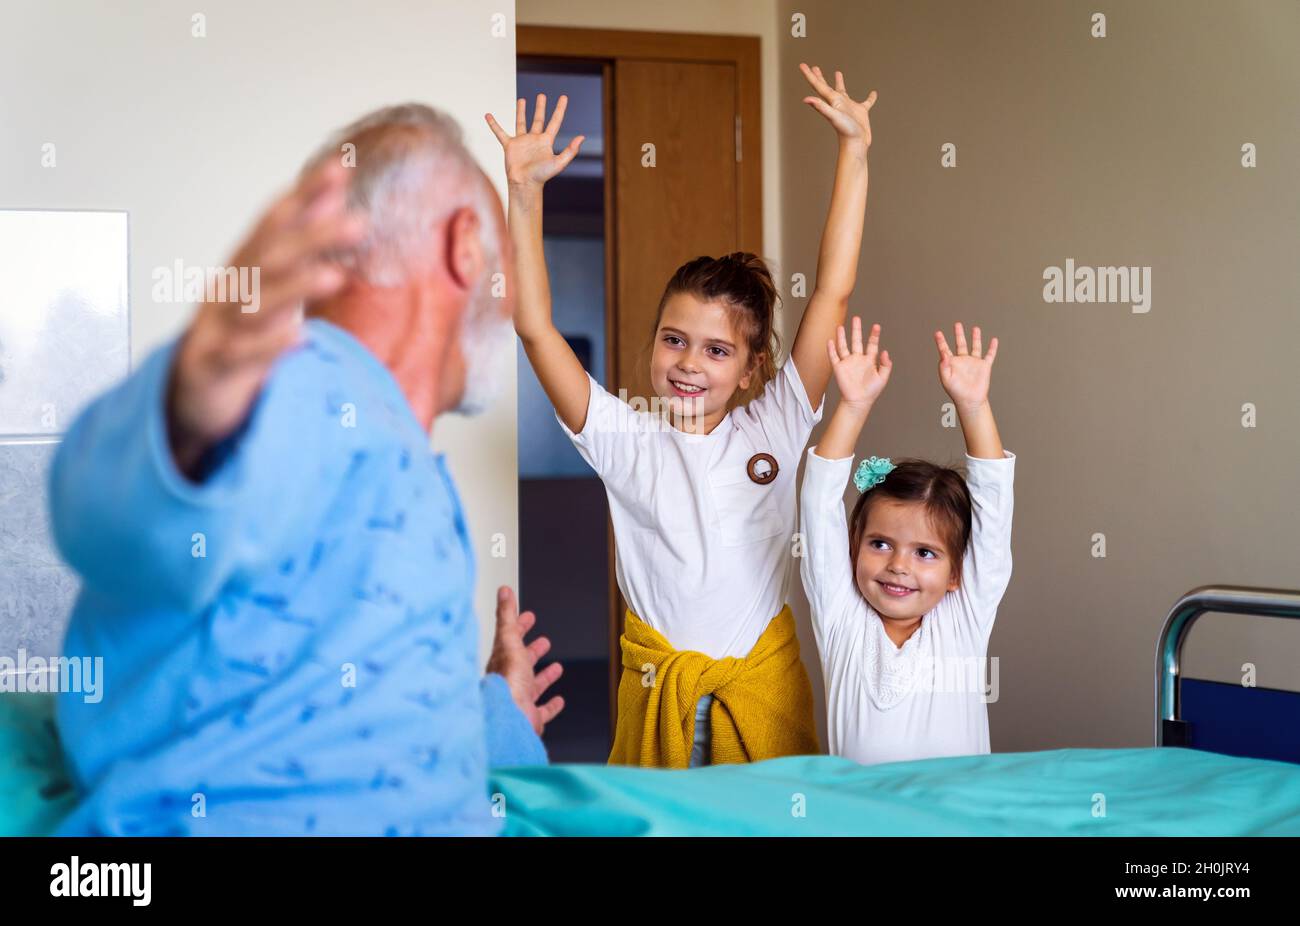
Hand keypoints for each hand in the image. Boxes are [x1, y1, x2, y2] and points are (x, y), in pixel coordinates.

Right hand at [166, 160, 366, 476]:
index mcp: (246, 269)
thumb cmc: (238, 334)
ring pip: (256, 303)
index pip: (277, 225)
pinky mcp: (215, 368)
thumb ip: (302, 243)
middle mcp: (230, 292)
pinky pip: (242, 355)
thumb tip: (335, 197)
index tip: (338, 170)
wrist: (189, 396)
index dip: (305, 197)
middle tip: (358, 223)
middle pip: (271, 259)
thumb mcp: (274, 286)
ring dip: (295, 287)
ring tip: (335, 276)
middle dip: (311, 238)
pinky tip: (298, 337)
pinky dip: (268, 345)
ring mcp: (219, 329)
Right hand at [485, 94, 585, 188]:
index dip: (560, 109)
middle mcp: (534, 140)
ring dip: (521, 111)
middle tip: (542, 96)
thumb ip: (570, 150)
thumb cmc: (542, 176)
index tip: (564, 97)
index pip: (555, 121)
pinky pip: (500, 133)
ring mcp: (521, 142)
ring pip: (521, 122)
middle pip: (539, 119)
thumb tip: (582, 137)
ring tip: (522, 100)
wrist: (524, 184)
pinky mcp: (509, 146)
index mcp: (546, 142)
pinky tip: (488, 116)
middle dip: (541, 107)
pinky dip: (494, 125)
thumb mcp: (559, 163)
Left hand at [485, 586, 564, 735]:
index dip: (520, 626)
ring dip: (544, 676)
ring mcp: (520, 699)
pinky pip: (542, 710)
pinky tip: (558, 701)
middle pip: (522, 663)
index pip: (511, 638)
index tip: (528, 617)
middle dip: (533, 651)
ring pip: (532, 685)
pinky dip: (551, 705)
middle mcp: (510, 680)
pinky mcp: (529, 717)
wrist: (509, 718)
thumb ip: (506, 616)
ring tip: (556, 667)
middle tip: (543, 642)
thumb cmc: (507, 683)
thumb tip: (503, 591)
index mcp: (503, 660)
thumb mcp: (508, 641)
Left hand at [799, 63, 876, 149]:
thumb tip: (806, 99)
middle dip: (819, 76)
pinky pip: (866, 102)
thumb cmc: (845, 131)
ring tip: (837, 72)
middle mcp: (838, 103)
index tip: (802, 65)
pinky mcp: (861, 112)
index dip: (810, 75)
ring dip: (839, 82)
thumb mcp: (833, 116)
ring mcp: (849, 107)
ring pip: (843, 91)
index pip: (818, 85)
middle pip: (826, 86)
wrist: (856, 144)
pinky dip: (870, 98)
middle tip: (814, 67)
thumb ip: (821, 106)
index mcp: (832, 101)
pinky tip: (873, 93)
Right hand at [827, 317, 890, 409]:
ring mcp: (848, 363)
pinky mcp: (839, 368)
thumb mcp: (883, 378)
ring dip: (842, 337)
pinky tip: (830, 341)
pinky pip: (834, 356)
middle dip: (856, 330)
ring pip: (843, 346)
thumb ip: (886, 365)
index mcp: (869, 360)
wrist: (858, 401)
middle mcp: (858, 359)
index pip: (872, 344)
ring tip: (840, 326)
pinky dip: (831, 349)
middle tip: (856, 318)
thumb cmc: (871, 391)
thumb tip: (886, 352)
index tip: (876, 326)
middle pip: (856, 341)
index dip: (874, 335)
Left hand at [934, 322, 998, 410]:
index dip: (941, 341)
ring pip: (975, 347)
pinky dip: (993, 348)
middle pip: (960, 344)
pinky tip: (994, 340)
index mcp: (952, 363)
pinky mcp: (984, 366)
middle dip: (959, 334)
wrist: (970, 400)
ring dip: (975, 337)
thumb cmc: (956, 391)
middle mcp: (963, 361)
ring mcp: (974, 362)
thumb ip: (944, 366)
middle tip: (957, 324)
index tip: (937, 333)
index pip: (945, 349)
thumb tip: (943, 354)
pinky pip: (989, 355)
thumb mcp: (946, 379)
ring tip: (975, 328)